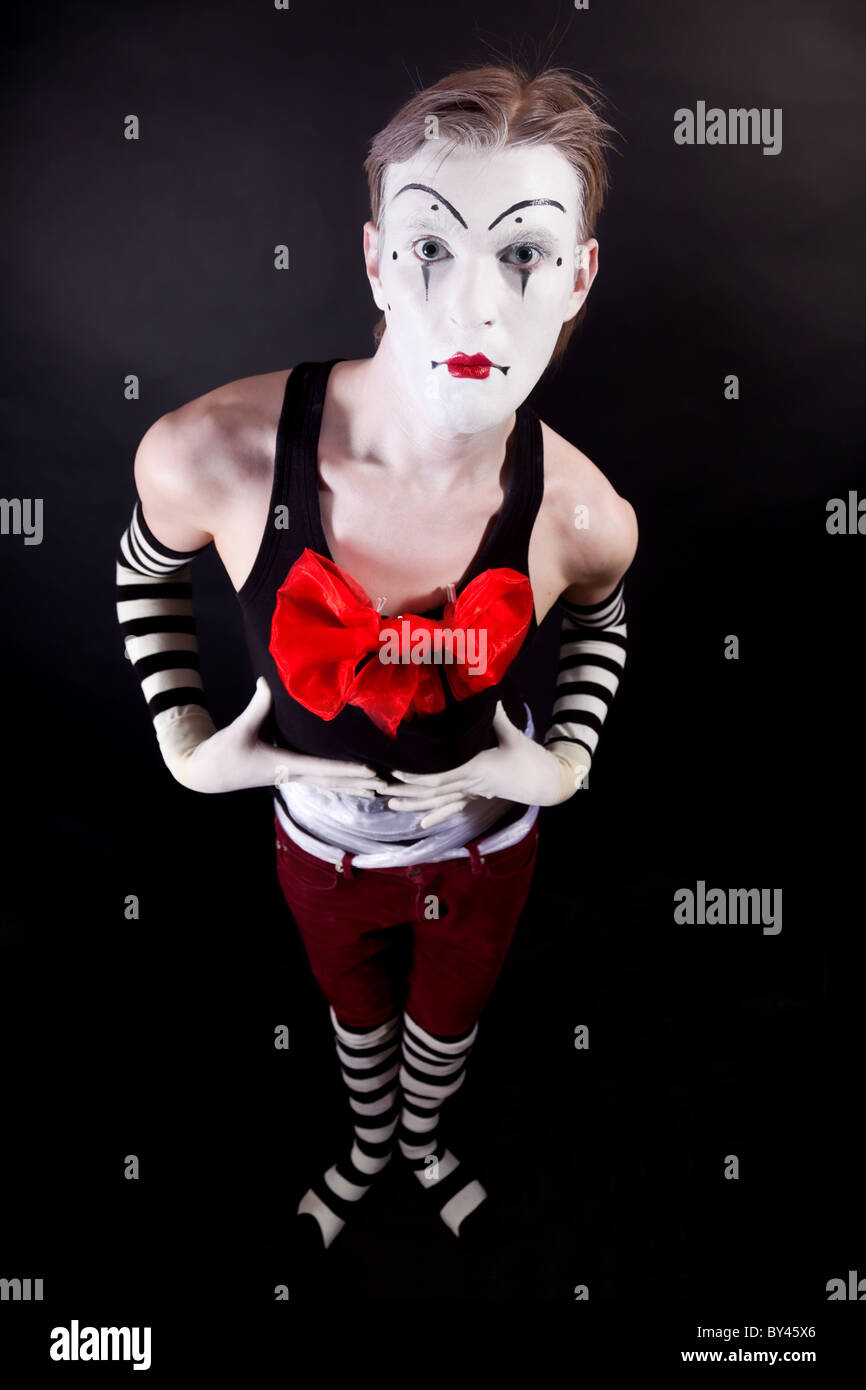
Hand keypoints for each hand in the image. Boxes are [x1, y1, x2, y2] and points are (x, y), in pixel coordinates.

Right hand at [175, 677, 392, 796]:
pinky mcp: (284, 774)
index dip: (348, 771)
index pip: (323, 770)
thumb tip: (266, 681)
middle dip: (359, 783)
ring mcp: (288, 777)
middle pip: (333, 782)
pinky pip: (316, 782)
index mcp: (284, 766)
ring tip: (377, 789)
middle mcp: (291, 775)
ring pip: (327, 785)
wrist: (205, 773)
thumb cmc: (221, 752)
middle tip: (386, 784)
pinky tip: (347, 792)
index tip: (371, 773)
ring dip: (352, 787)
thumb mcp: (240, 728)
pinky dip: (334, 785)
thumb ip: (257, 705)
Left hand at [386, 700, 577, 828]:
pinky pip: (452, 809)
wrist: (546, 783)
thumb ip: (496, 717)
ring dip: (413, 804)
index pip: (442, 774)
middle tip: (380, 787)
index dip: (418, 775)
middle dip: (406, 790)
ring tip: (389, 802)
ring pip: (438, 803)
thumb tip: (484, 693)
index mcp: (478, 768)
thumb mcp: (514, 736)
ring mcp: (472, 794)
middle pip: (433, 791)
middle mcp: (471, 785)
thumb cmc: (531, 759)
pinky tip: (419, 824)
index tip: (396, 770)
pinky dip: (435, 816)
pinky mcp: (475, 798)